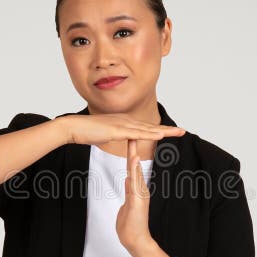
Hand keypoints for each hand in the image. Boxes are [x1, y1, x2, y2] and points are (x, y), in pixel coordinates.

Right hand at [59, 113, 184, 145]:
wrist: (73, 127)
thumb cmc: (85, 131)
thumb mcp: (103, 134)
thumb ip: (112, 134)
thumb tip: (115, 135)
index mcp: (123, 122)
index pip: (144, 127)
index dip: (158, 129)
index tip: (170, 132)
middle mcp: (125, 121)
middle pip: (150, 126)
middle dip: (167, 129)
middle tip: (182, 131)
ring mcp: (122, 124)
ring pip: (148, 128)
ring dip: (164, 131)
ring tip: (178, 133)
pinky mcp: (117, 130)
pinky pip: (137, 133)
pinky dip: (150, 134)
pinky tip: (160, 135)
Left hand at [116, 139, 156, 253]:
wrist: (136, 241)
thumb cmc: (131, 226)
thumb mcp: (127, 204)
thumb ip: (129, 191)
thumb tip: (128, 180)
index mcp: (137, 189)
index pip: (133, 168)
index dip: (131, 153)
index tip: (129, 140)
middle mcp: (140, 189)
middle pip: (136, 166)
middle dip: (134, 149)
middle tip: (134, 132)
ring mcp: (140, 194)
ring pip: (136, 171)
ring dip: (134, 156)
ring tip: (134, 140)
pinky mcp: (139, 200)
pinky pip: (136, 182)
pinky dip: (135, 170)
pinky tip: (135, 160)